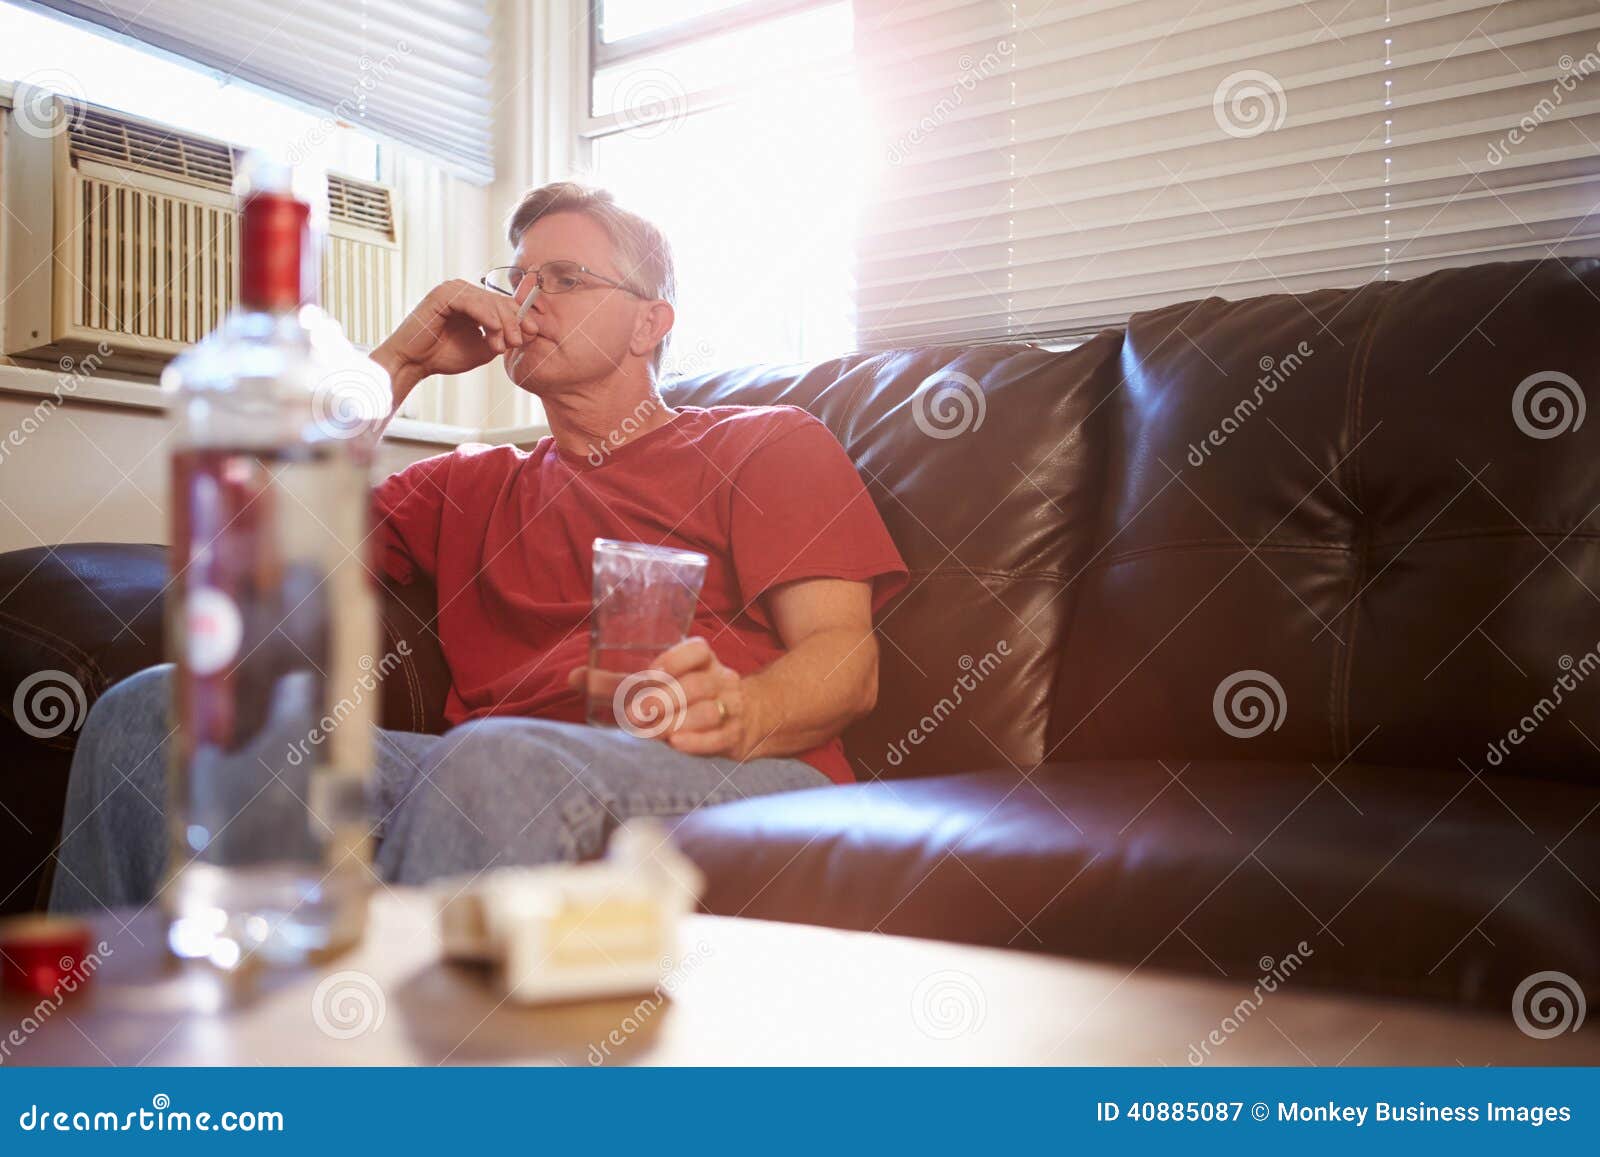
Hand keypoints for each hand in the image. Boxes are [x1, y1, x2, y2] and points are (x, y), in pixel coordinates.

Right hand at [373, 279, 540, 396]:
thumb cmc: (444, 356)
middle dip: (514, 322)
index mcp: (473, 301)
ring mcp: (453, 290)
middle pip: (500, 301)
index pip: (504, 303)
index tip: (533, 332)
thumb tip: (528, 331)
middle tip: (517, 342)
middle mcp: (464, 291)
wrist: (414, 363)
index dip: (521, 316)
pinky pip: (472, 302)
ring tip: (500, 346)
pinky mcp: (443, 294)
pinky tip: (493, 331)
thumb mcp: (483, 347)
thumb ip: (503, 337)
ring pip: (489, 302)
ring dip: (500, 324)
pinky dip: (486, 317)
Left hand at [566, 636, 750, 758]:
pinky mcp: (733, 734)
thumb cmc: (688, 698)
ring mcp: (730, 707)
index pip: (697, 650)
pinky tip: (677, 742)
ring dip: (679, 720)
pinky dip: (698, 741)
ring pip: (709, 711)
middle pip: (697, 685)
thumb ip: (618, 683)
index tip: (651, 673)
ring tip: (655, 731)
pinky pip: (720, 736)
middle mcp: (719, 680)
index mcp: (702, 661)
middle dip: (664, 699)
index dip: (675, 660)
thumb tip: (573, 677)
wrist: (744, 719)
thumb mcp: (660, 686)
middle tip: (636, 713)